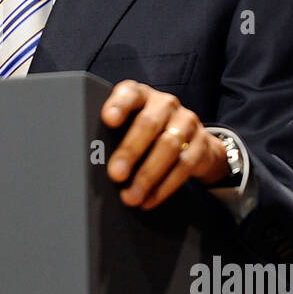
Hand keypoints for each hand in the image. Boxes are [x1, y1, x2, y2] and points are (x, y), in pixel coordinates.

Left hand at [101, 81, 227, 209]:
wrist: (190, 138)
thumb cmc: (146, 132)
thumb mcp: (129, 125)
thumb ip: (112, 135)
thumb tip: (90, 161)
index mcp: (141, 95)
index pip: (130, 93)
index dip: (119, 105)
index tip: (109, 120)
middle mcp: (165, 104)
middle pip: (149, 124)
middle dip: (130, 151)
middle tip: (115, 174)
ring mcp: (186, 121)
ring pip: (168, 147)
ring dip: (147, 176)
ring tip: (130, 197)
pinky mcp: (202, 143)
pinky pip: (184, 166)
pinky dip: (164, 187)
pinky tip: (149, 200)